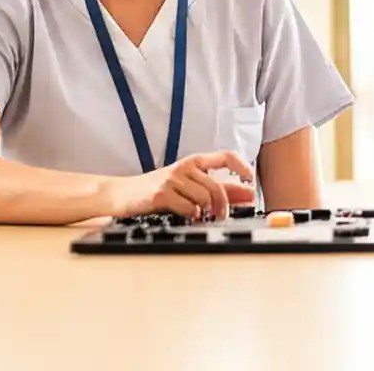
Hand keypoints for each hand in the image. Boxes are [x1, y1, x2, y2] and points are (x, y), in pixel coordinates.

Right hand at [105, 151, 255, 218]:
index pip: (225, 156)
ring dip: (205, 212)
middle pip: (217, 187)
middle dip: (223, 206)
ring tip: (199, 216)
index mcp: (194, 162)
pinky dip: (191, 215)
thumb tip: (249, 195)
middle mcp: (184, 167)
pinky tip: (186, 215)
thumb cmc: (159, 189)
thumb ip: (220, 189)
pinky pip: (188, 207)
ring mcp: (172, 179)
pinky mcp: (161, 193)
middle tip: (221, 217)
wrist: (123, 194)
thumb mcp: (190, 185)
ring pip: (204, 198)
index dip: (242, 166)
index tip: (250, 179)